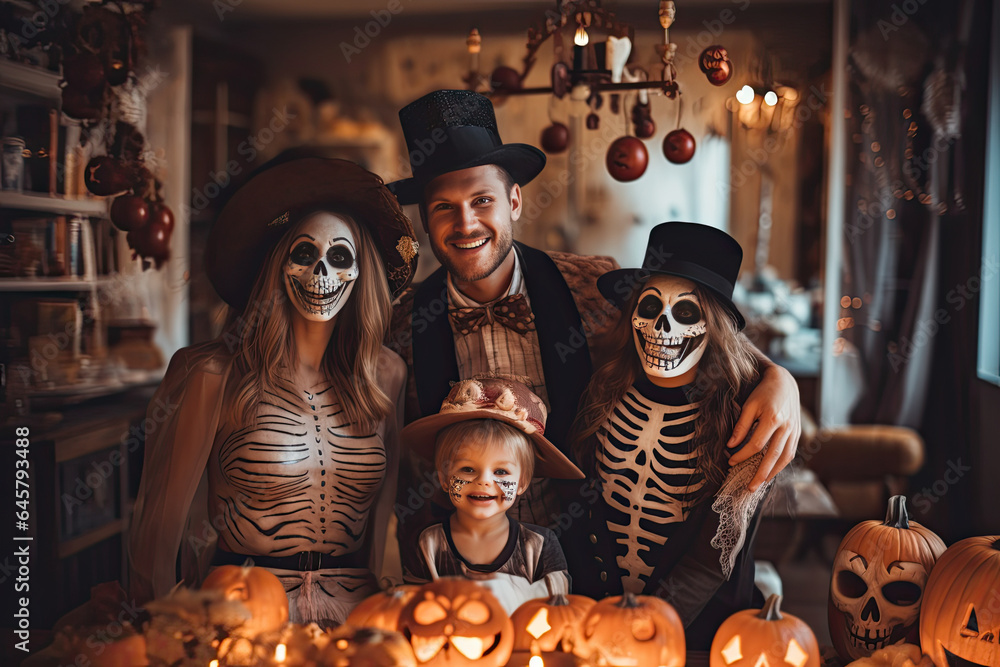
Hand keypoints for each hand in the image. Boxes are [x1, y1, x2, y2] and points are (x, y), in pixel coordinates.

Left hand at [726, 364, 800, 490]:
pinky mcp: (798, 433)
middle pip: (772, 456)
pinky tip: (772, 471)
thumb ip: (741, 426)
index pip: (756, 445)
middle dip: (760, 474)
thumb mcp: (749, 405)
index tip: (730, 461)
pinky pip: (791, 452)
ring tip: (761, 483)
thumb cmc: (763, 393)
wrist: (784, 382)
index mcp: (772, 418)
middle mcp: (786, 427)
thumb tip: (731, 445)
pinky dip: (782, 464)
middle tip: (750, 488)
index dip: (742, 455)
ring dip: (773, 473)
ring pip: (785, 457)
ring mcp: (794, 431)